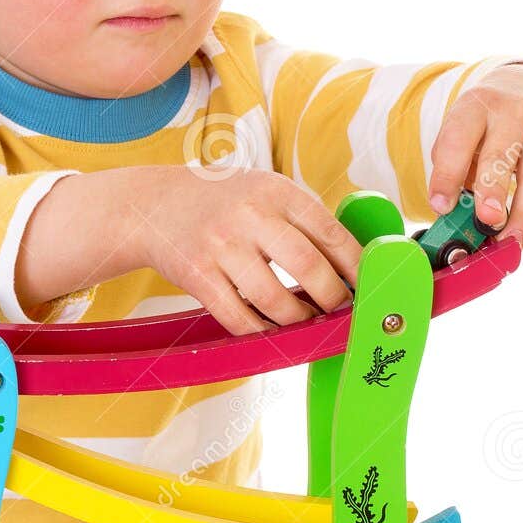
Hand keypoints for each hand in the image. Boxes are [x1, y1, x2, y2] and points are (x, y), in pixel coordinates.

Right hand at [132, 167, 361, 335]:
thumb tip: (350, 266)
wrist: (154, 205)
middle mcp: (251, 215)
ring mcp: (222, 245)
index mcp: (277, 191)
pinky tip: (269, 329)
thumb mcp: (264, 190)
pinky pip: (238, 318)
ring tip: (304, 321)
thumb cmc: (221, 202)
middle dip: (332, 299)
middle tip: (339, 310)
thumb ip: (302, 220)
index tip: (367, 286)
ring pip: (275, 300)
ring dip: (298, 320)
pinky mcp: (197, 275)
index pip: (331, 233)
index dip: (356, 266)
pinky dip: (260, 332)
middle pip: (308, 268)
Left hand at [429, 62, 522, 248]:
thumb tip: (451, 215)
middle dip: (493, 190)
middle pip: (502, 156)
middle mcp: (513, 115)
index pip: (459, 140)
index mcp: (477, 107)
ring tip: (513, 244)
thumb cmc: (483, 122)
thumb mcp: (460, 129)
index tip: (440, 207)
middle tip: (487, 221)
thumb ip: (452, 166)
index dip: (448, 175)